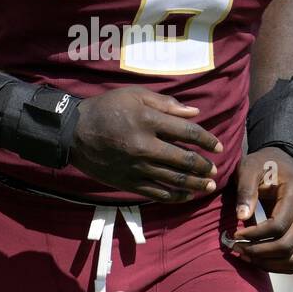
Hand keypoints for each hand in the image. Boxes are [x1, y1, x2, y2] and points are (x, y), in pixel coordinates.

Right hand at [70, 89, 222, 201]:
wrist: (74, 132)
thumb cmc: (106, 108)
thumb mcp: (134, 95)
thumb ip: (166, 103)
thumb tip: (195, 113)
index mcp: (148, 120)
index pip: (187, 132)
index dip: (207, 140)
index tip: (218, 146)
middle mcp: (144, 146)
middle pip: (184, 159)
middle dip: (204, 165)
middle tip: (214, 169)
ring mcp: (136, 167)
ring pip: (174, 179)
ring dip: (195, 183)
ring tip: (208, 185)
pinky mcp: (128, 181)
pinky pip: (157, 193)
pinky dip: (175, 196)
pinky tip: (186, 196)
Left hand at [229, 147, 292, 272]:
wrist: (283, 163)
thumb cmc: (263, 164)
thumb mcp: (249, 168)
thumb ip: (246, 189)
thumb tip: (242, 216)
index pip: (278, 225)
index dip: (254, 234)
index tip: (234, 233)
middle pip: (287, 246)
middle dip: (258, 251)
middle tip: (235, 247)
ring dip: (266, 263)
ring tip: (244, 254)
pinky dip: (274, 265)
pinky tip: (255, 258)